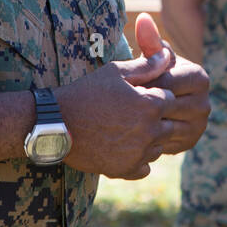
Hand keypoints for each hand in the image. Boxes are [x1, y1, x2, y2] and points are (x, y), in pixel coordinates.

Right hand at [56, 35, 174, 179]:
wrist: (55, 124)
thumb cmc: (85, 93)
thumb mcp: (115, 72)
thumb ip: (146, 65)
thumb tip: (168, 56)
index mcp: (150, 105)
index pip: (171, 99)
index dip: (155, 96)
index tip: (138, 96)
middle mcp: (149, 131)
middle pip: (169, 125)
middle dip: (156, 119)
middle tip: (130, 115)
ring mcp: (138, 153)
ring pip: (158, 147)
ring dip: (148, 140)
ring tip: (124, 130)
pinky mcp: (126, 170)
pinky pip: (145, 168)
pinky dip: (137, 160)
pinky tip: (121, 148)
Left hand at [128, 12, 208, 155]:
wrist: (158, 101)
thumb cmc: (153, 73)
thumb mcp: (152, 58)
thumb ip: (149, 41)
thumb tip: (142, 18)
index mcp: (199, 77)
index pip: (168, 82)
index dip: (144, 84)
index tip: (125, 85)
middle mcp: (205, 103)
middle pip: (168, 106)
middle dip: (143, 105)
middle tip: (119, 104)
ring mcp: (200, 125)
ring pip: (166, 127)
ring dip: (144, 123)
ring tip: (123, 117)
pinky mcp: (190, 142)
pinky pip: (166, 142)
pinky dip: (147, 137)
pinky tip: (131, 131)